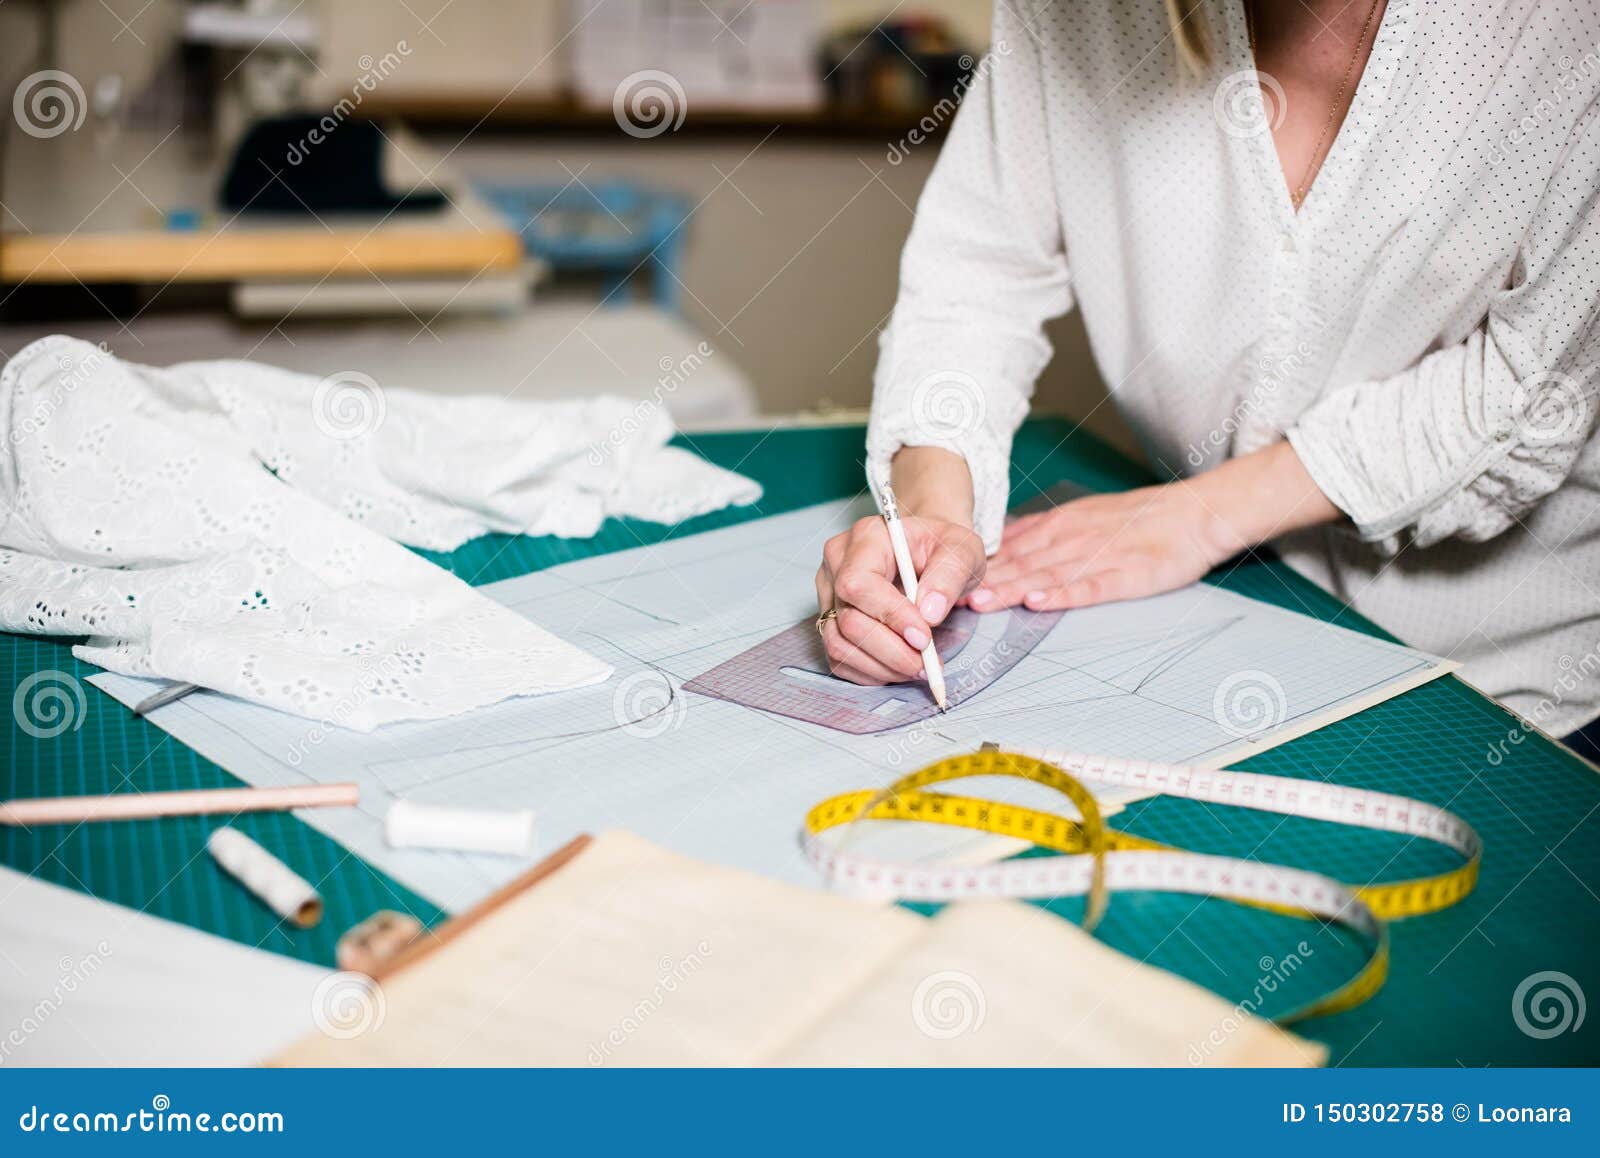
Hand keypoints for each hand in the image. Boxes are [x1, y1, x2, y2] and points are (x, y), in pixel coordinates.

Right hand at [816, 513, 985, 684]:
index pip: (859, 583)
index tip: (924, 638)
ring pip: (838, 644)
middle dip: (891, 651)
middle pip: (847, 620)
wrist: (929, 550)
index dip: (889, 616)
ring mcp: (829, 593)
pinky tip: (898, 668)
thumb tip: (929, 613)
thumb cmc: (942, 547)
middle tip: (928, 663)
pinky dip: (870, 672)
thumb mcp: (963, 550)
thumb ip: (950, 575)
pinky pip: (839, 658)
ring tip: (917, 667)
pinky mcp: (830, 618)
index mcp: (866, 538)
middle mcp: (838, 564)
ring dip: (881, 667)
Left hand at [972, 443, 1339, 611]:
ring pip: (1046, 574)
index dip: (975, 566)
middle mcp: (1072, 538)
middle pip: (1019, 562)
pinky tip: (1041, 602)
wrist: (1195, 513)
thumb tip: (1000, 543)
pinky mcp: (1126, 573)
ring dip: (1011, 589)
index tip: (944, 579)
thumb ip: (1041, 531)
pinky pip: (1090, 586)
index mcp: (1060, 526)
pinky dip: (1063, 594)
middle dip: (982, 581)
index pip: (1009, 547)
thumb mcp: (1083, 515)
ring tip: (981, 603)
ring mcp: (1098, 556)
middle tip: (947, 597)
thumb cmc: (1139, 520)